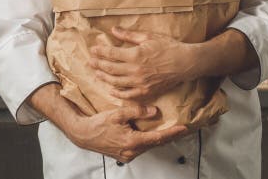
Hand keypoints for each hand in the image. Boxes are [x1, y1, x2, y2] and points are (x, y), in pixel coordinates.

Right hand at [68, 105, 187, 161]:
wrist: (83, 135)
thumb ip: (137, 112)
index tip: (184, 128)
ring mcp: (128, 155)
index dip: (172, 133)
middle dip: (169, 135)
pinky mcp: (124, 155)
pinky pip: (141, 147)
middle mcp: (132, 152)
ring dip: (158, 138)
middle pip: (155, 143)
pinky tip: (151, 133)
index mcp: (132, 142)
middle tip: (181, 128)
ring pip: (148, 146)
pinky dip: (148, 140)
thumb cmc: (98, 124)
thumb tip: (154, 111)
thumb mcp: (118, 114)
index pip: (158, 138)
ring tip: (169, 129)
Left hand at [89, 27, 197, 99]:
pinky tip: (111, 89)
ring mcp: (140, 83)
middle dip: (98, 64)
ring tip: (96, 73)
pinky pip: (128, 95)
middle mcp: (135, 70)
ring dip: (104, 77)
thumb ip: (129, 35)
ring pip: (116, 82)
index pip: (111, 53)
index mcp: (135, 55)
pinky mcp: (146, 91)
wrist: (185, 63)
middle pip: (110, 68)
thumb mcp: (148, 37)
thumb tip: (113, 29)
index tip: (93, 50)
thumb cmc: (168, 47)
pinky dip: (117, 93)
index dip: (100, 52)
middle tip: (90, 62)